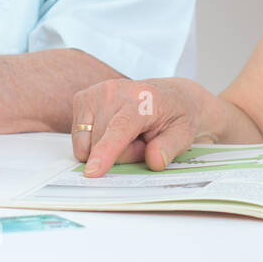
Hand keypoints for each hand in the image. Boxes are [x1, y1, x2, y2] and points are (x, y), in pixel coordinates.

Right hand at [71, 78, 209, 176]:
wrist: (168, 95)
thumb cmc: (174, 115)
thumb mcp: (184, 134)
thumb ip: (169, 148)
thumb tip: (154, 160)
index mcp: (142, 99)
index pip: (120, 128)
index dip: (106, 151)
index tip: (93, 171)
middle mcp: (115, 91)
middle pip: (102, 142)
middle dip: (120, 154)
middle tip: (141, 142)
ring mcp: (96, 92)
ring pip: (87, 143)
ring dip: (104, 148)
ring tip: (127, 136)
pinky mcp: (83, 98)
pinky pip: (79, 138)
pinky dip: (93, 142)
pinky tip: (111, 130)